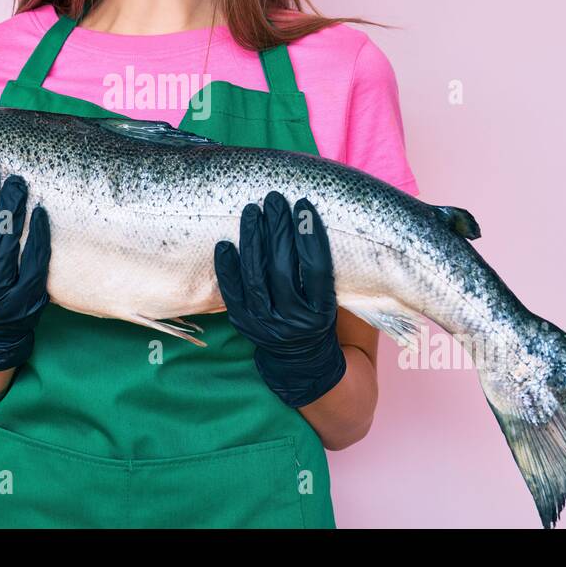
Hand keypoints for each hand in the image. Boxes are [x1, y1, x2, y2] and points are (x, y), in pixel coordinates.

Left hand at [213, 191, 345, 407]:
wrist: (307, 367)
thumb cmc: (326, 323)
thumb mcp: (340, 304)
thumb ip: (337, 272)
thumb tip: (335, 220)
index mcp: (323, 314)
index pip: (317, 269)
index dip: (310, 235)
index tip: (304, 204)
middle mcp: (295, 321)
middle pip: (283, 269)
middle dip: (278, 230)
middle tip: (274, 199)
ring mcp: (267, 326)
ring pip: (255, 278)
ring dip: (253, 241)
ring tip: (251, 212)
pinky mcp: (245, 326)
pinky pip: (233, 295)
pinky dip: (227, 270)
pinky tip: (225, 244)